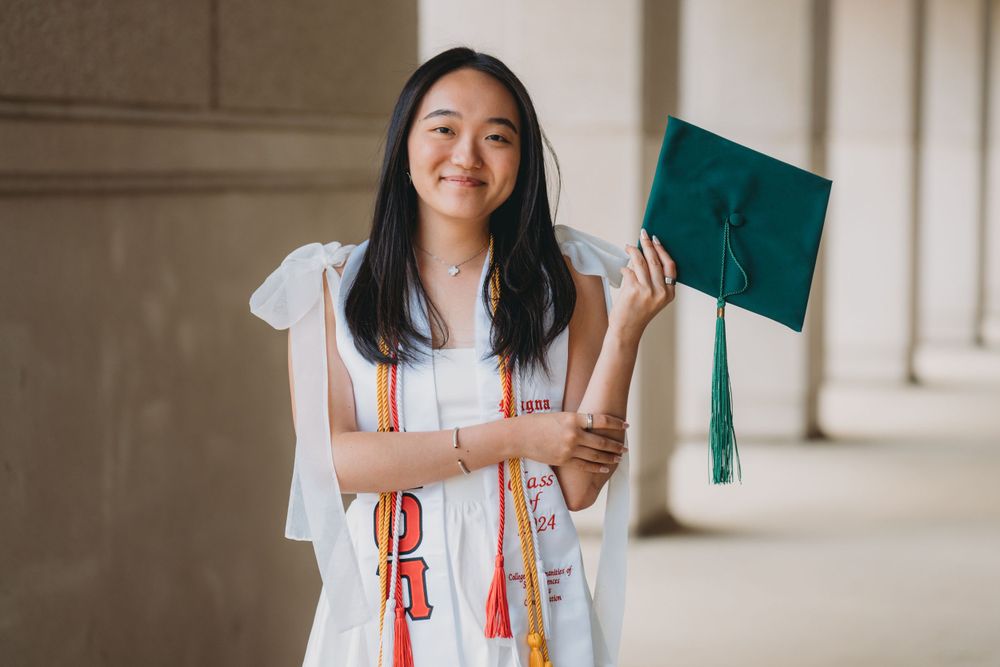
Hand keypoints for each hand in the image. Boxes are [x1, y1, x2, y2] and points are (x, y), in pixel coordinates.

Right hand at [510, 412, 627, 472]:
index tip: (626, 424)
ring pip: (596, 455)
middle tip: (625, 447)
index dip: (616, 423)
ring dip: (610, 457)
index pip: (601, 420)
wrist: (519, 436)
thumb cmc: (537, 423)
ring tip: (619, 457)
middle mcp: (573, 434)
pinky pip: (585, 466)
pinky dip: (597, 467)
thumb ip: (575, 421)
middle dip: (616, 445)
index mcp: (573, 418)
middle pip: (601, 441)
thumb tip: (591, 425)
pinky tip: (606, 468)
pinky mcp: (564, 460)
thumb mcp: (558, 416)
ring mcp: (569, 449)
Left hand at [608, 228, 676, 342]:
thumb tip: (645, 255)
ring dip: (634, 251)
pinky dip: (625, 267)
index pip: (670, 266)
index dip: (662, 251)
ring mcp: (648, 291)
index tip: (655, 240)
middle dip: (648, 245)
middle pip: (655, 261)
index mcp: (669, 293)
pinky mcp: (634, 290)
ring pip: (641, 262)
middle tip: (643, 235)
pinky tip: (622, 268)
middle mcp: (660, 292)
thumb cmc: (637, 314)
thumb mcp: (653, 298)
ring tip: (628, 247)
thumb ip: (653, 280)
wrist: (626, 330)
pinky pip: (629, 271)